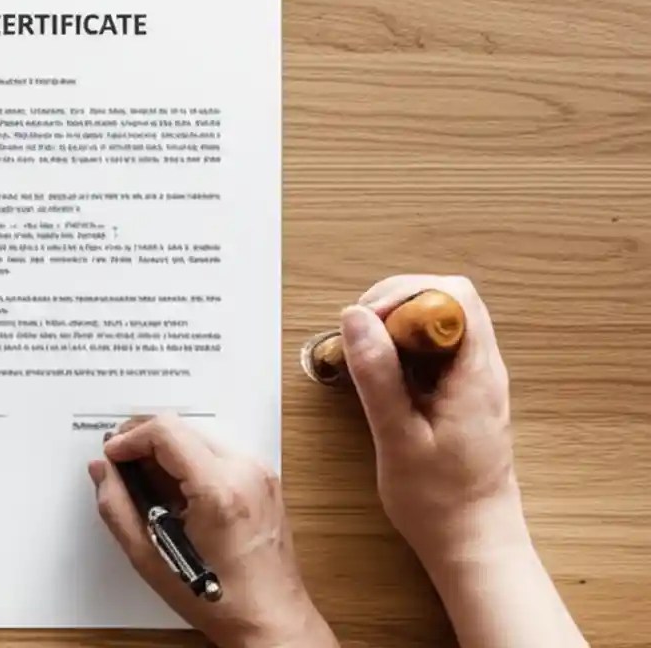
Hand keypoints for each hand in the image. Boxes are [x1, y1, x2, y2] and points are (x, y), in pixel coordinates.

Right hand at [90, 415, 336, 647]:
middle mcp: (245, 472)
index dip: (130, 437)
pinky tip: (178, 488)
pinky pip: (218, 449)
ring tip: (149, 480)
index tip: (113, 453)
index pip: (166, 431)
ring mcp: (259, 472)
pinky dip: (191, 458)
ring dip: (168, 448)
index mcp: (219, 489)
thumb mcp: (150, 557)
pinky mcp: (264, 478)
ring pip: (199, 433)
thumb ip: (117, 507)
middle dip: (146, 439)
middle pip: (182, 425)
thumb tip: (104, 472)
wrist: (269, 617)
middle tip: (123, 464)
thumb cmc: (221, 599)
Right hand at [341, 274, 587, 646]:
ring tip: (363, 358)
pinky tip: (379, 379)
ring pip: (435, 322)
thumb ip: (378, 375)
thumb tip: (354, 318)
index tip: (368, 324)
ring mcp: (473, 378)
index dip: (404, 296)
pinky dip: (399, 351)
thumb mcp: (399, 437)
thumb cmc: (440, 501)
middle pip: (443, 300)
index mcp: (476, 373)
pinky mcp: (460, 391)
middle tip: (357, 338)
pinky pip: (431, 350)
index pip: (452, 295)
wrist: (473, 541)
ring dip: (393, 329)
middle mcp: (481, 367)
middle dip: (392, 306)